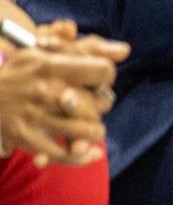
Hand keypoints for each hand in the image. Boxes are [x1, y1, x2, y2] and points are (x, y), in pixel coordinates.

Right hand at [0, 48, 120, 165]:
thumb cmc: (15, 73)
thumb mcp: (37, 52)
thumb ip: (76, 47)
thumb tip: (126, 50)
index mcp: (49, 66)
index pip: (100, 71)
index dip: (105, 77)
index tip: (99, 82)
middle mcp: (45, 90)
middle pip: (95, 105)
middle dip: (101, 108)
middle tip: (97, 109)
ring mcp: (35, 115)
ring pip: (84, 130)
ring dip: (95, 132)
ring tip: (95, 130)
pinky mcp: (26, 137)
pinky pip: (63, 153)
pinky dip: (81, 157)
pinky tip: (91, 154)